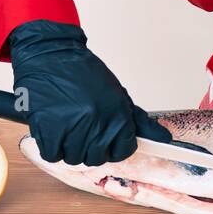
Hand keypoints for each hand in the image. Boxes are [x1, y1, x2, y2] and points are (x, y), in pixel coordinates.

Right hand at [7, 19, 171, 166]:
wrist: (50, 55)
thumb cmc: (82, 73)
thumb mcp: (117, 93)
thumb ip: (140, 121)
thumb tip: (164, 139)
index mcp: (118, 114)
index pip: (123, 151)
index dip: (113, 146)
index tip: (105, 137)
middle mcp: (98, 123)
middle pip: (96, 158)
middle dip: (89, 146)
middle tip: (82, 125)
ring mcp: (72, 127)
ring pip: (73, 158)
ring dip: (68, 145)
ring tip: (66, 122)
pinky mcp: (48, 129)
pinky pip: (51, 154)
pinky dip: (50, 144)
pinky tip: (53, 126)